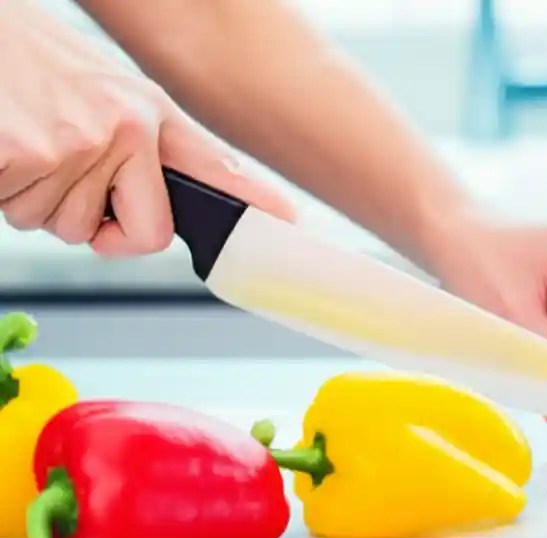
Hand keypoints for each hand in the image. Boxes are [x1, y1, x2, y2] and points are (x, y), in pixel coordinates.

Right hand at [0, 0, 292, 254]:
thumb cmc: (33, 62)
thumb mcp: (112, 93)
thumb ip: (163, 152)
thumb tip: (222, 214)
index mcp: (148, 114)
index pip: (212, 172)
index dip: (249, 204)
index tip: (289, 221)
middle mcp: (122, 128)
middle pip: (127, 235)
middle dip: (89, 216)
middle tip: (59, 159)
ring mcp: (73, 143)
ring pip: (62, 226)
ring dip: (36, 198)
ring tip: (25, 140)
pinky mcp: (23, 155)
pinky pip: (17, 214)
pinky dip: (4, 191)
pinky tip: (5, 144)